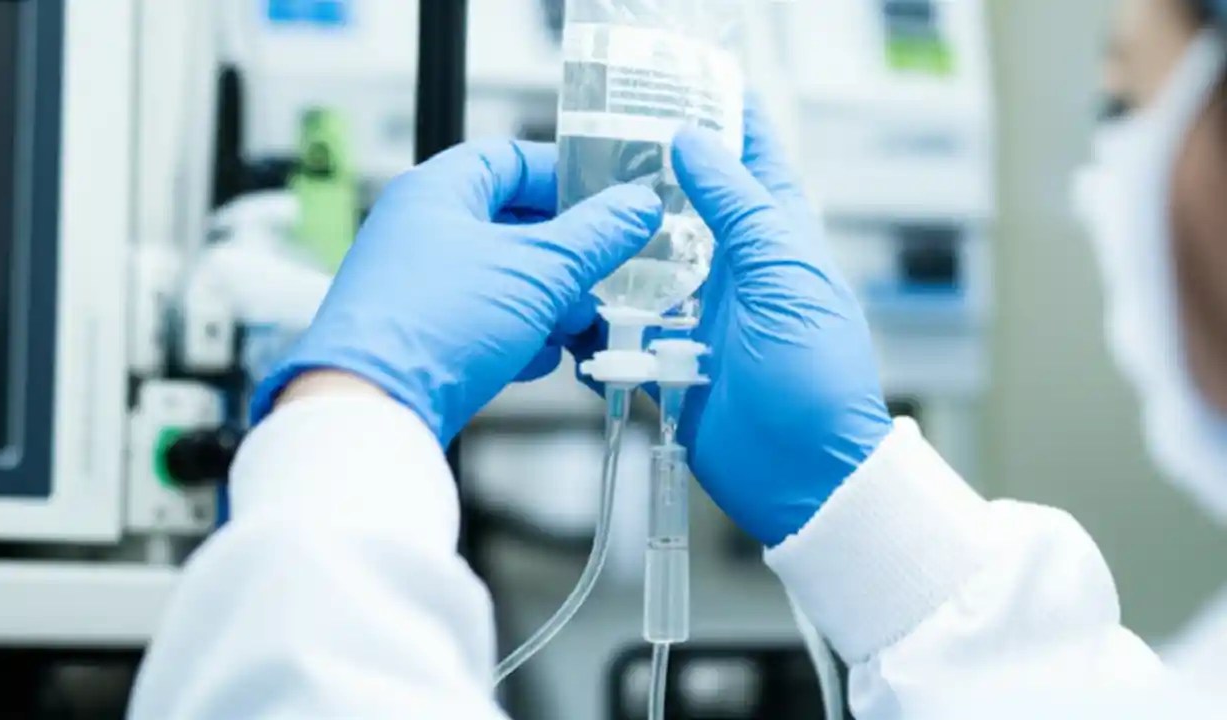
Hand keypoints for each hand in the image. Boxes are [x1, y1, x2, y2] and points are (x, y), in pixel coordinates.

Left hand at [252, 140, 662, 443]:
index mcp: (439, 191)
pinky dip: (518, 336)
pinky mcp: (420, 337)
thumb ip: (596, 236)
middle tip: (606, 273)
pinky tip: (540, 358)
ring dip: (549, 302)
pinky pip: (482, 323)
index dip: (565, 177)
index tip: (609, 201)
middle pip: (513, 226)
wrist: (371, 407)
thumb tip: (636, 208)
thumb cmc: (434, 323)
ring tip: (580, 326)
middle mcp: (420, 231)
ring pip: (502, 280)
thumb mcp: (540, 270)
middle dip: (567, 256)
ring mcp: (416, 286)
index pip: (512, 160)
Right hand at [569, 109, 891, 545]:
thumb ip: (735, 206)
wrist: (804, 476)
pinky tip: (574, 310)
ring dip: (615, 253)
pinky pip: (624, 338)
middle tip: (601, 147)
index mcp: (774, 241)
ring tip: (573, 221)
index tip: (688, 82)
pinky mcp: (671, 366)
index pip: (752, 162)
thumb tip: (694, 141)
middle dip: (649, 180)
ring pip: (646, 269)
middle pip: (686, 210)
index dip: (726, 120)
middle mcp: (734, 274)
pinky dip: (601, 328)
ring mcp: (700, 320)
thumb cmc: (816, 377)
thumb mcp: (781, 272)